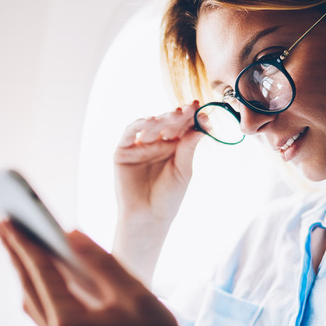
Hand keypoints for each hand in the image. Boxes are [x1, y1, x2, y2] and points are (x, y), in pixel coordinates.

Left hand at [0, 221, 222, 325]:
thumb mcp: (133, 292)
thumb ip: (100, 261)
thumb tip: (71, 233)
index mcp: (70, 323)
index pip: (40, 274)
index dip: (24, 242)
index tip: (8, 218)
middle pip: (27, 286)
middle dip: (13, 252)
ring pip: (31, 299)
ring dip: (22, 268)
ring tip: (13, 240)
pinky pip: (42, 308)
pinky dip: (36, 283)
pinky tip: (39, 268)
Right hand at [113, 101, 204, 282]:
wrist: (148, 217)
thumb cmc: (169, 197)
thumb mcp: (184, 170)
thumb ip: (188, 148)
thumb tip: (201, 125)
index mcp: (173, 148)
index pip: (183, 128)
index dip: (191, 118)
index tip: (202, 110)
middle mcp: (156, 144)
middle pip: (167, 124)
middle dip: (178, 115)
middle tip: (189, 108)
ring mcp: (139, 147)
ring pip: (150, 126)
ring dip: (162, 117)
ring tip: (174, 114)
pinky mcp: (123, 151)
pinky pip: (129, 133)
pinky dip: (138, 124)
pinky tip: (150, 120)